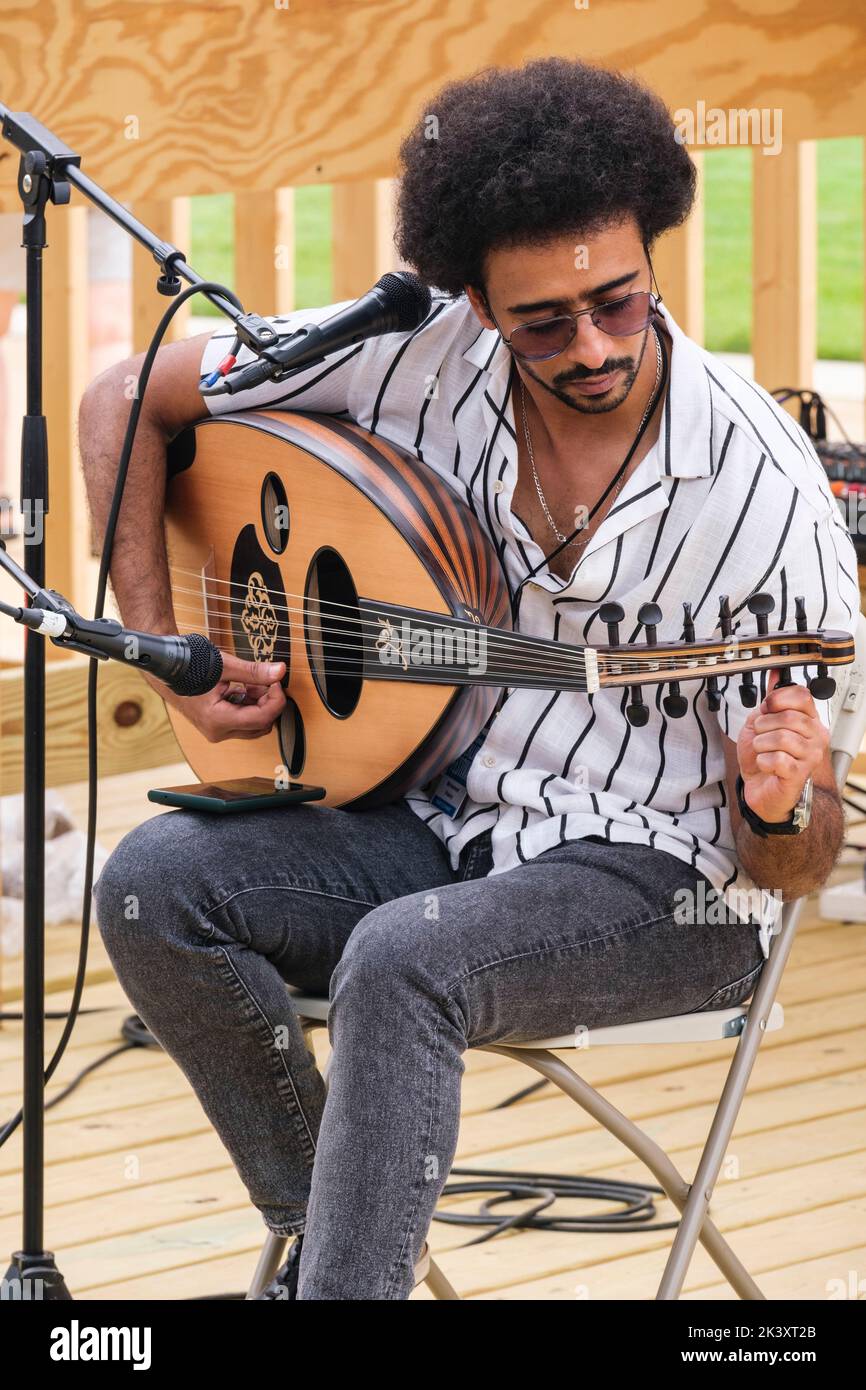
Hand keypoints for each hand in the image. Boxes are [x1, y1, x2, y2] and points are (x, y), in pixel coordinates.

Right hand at [149, 652, 286, 742]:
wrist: (166, 668)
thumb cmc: (189, 665)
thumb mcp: (225, 666)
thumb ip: (254, 672)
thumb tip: (280, 671)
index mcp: (217, 720)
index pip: (262, 718)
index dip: (276, 699)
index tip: (276, 681)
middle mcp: (217, 732)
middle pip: (261, 725)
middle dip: (268, 702)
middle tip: (265, 680)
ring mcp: (216, 731)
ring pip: (254, 725)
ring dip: (259, 704)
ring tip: (250, 682)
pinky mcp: (217, 726)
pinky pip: (243, 722)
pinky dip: (249, 705)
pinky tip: (243, 688)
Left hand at [737, 669, 827, 821]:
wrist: (759, 790)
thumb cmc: (763, 759)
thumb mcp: (761, 723)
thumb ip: (770, 701)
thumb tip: (775, 672)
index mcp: (808, 720)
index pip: (802, 696)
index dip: (778, 699)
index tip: (766, 708)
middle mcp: (815, 736)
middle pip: (790, 717)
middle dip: (764, 725)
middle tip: (760, 736)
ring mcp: (810, 756)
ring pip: (782, 738)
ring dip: (761, 744)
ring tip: (762, 752)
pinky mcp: (799, 774)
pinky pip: (778, 759)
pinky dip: (763, 761)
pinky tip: (766, 765)